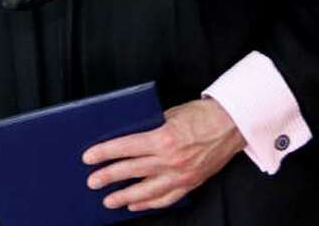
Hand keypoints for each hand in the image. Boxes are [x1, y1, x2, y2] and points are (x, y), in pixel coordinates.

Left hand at [82, 98, 245, 210]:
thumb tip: (125, 136)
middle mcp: (170, 160)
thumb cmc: (199, 115)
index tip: (88, 157)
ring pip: (147, 191)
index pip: (125, 148)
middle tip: (92, 182)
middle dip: (108, 177)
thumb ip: (147, 127)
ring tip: (109, 201)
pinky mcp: (191, 183)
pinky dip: (149, 203)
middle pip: (131, 171)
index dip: (104, 153)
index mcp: (162, 138)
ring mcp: (181, 175)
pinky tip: (135, 205)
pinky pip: (166, 198)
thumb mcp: (167, 114)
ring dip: (125, 197)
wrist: (231, 125)